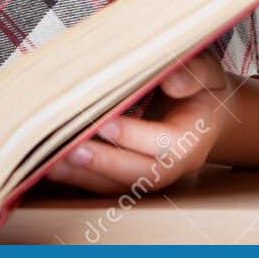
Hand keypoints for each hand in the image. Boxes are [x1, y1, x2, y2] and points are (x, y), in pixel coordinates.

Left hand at [42, 49, 236, 195]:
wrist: (207, 113)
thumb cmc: (202, 87)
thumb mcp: (206, 72)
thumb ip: (192, 73)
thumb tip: (171, 80)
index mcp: (195, 136)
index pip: (166, 144)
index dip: (135, 136)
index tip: (105, 124)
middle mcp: (175, 164)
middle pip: (140, 173)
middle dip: (103, 163)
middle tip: (70, 149)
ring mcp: (153, 175)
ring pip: (118, 185)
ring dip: (84, 176)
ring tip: (52, 162)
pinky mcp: (132, 178)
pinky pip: (105, 185)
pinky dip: (79, 179)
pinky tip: (52, 166)